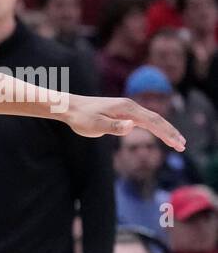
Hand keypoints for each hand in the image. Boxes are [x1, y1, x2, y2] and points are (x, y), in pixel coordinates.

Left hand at [63, 95, 185, 150]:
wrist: (70, 107)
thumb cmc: (81, 117)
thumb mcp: (95, 125)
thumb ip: (114, 126)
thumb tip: (132, 126)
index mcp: (127, 109)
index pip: (153, 121)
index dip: (166, 133)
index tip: (177, 143)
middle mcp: (131, 106)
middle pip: (157, 119)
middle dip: (170, 132)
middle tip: (183, 145)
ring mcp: (127, 109)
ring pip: (152, 119)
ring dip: (164, 130)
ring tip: (176, 142)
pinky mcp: (123, 112)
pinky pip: (143, 120)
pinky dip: (154, 128)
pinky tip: (159, 134)